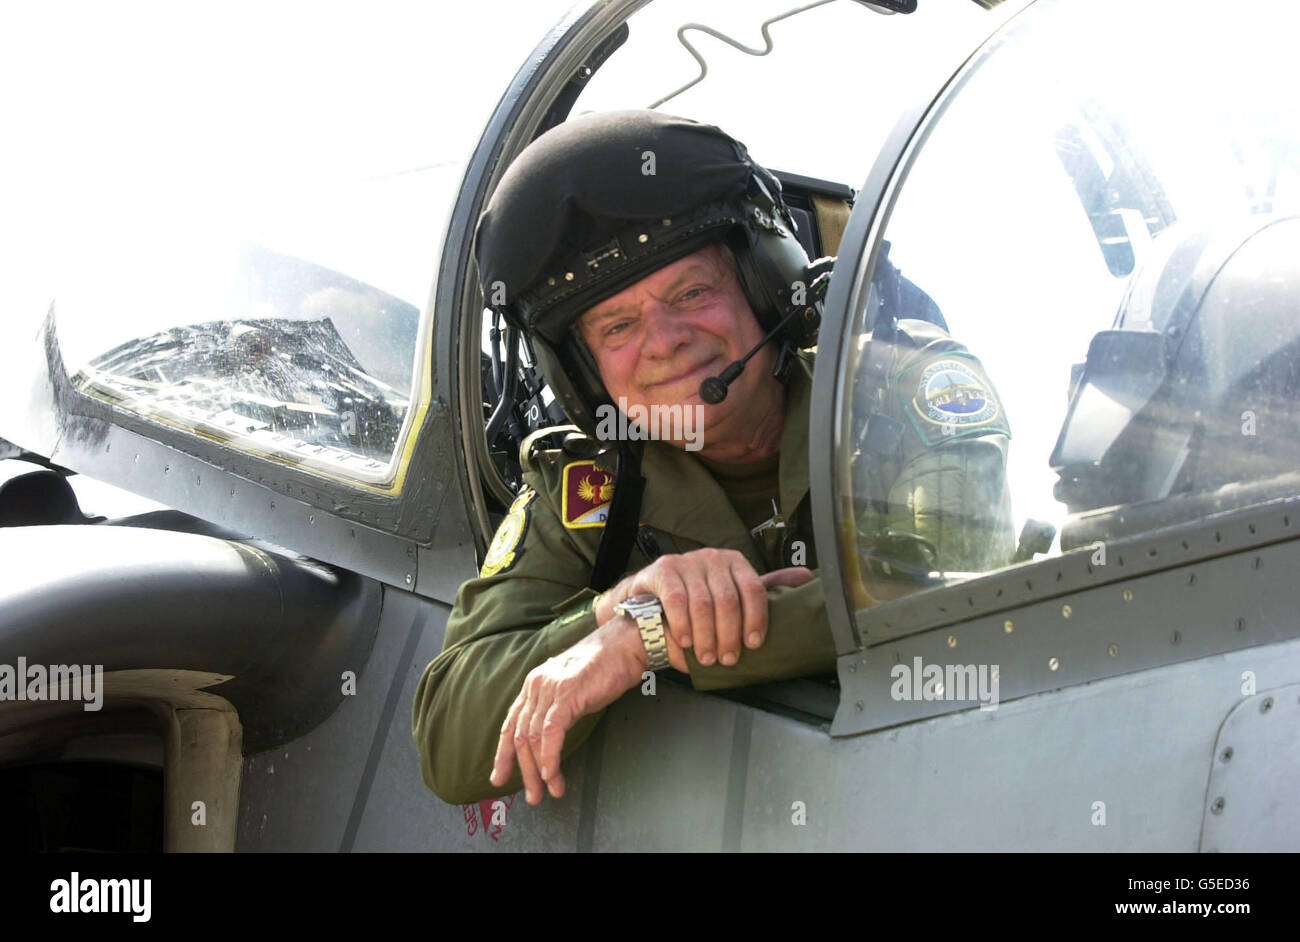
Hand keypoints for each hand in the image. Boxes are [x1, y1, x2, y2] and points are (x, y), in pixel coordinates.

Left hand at [490, 614, 646, 804]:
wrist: (625, 644)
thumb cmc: (605, 666)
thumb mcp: (572, 687)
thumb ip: (557, 707)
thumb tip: (551, 738)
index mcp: (534, 683)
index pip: (511, 723)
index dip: (504, 754)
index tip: (500, 777)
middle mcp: (536, 685)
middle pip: (519, 735)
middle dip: (523, 771)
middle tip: (531, 796)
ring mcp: (550, 688)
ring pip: (533, 738)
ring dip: (540, 771)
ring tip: (548, 791)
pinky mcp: (567, 694)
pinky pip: (551, 733)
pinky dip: (549, 757)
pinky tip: (552, 774)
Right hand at [595, 549, 813, 668]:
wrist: (651, 600)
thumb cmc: (697, 601)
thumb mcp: (732, 594)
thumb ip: (763, 590)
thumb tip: (808, 578)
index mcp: (735, 562)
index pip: (754, 589)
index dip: (756, 619)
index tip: (753, 644)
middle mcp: (713, 557)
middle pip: (729, 600)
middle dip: (729, 635)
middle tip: (727, 659)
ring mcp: (687, 561)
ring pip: (703, 603)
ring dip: (706, 637)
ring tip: (706, 657)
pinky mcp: (663, 570)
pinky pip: (677, 600)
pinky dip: (684, 625)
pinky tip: (686, 641)